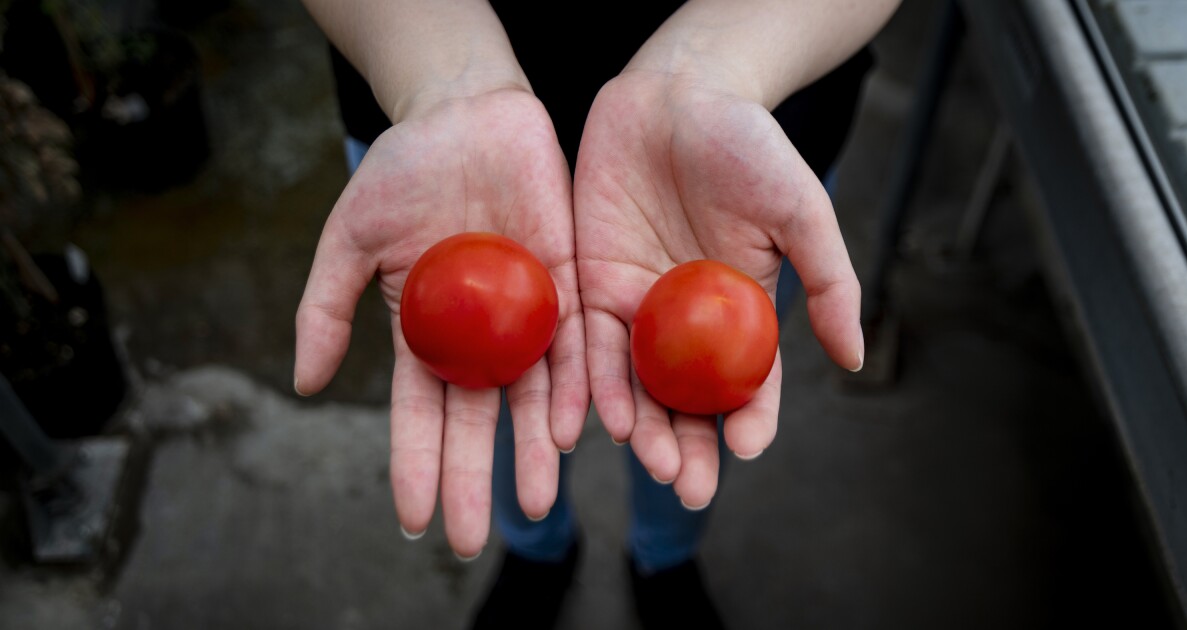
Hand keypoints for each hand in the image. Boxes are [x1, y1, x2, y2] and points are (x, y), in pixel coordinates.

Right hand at [295, 88, 587, 557]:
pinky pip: (577, 343)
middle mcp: (479, 336)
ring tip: (536, 504)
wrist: (465, 112)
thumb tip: (302, 384)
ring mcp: (526, 313)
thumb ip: (326, 308)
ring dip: (533, 452)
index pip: (417, 414)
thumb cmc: (403, 170)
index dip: (414, 465)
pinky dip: (577, 387)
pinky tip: (573, 430)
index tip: (412, 520)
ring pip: (534, 396)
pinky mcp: (569, 281)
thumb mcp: (348, 238)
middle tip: (468, 540)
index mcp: (426, 334)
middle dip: (472, 480)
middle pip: (476, 421)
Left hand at [575, 70, 863, 508]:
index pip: (749, 382)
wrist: (676, 93)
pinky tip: (595, 420)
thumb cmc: (748, 146)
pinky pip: (586, 345)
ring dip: (642, 428)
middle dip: (689, 447)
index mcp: (743, 311)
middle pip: (688, 400)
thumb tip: (854, 359)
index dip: (751, 419)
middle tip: (688, 487)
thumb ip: (828, 282)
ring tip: (649, 461)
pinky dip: (591, 384)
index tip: (747, 448)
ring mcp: (638, 307)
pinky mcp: (590, 284)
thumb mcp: (801, 210)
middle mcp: (689, 321)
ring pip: (637, 385)